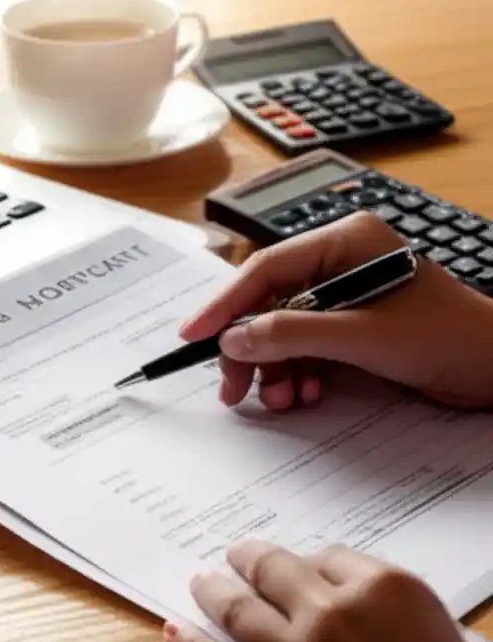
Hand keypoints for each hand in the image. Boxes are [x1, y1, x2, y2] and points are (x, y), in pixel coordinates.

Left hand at [163, 539, 475, 641]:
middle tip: (236, 554)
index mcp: (385, 591)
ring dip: (215, 593)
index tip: (304, 563)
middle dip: (253, 561)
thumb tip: (362, 605)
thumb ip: (395, 614)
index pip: (333, 556)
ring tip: (200, 582)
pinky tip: (176, 631)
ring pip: (239, 609)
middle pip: (277, 570)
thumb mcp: (444, 640)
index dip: (315, 562)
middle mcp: (331, 612)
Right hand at [180, 211, 492, 409]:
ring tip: (278, 399)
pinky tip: (302, 394)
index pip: (265, 269)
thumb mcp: (361, 336)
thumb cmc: (447, 338)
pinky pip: (305, 347)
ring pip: (283, 331)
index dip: (225, 304)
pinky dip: (296, 373)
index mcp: (343, 242)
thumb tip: (233, 340)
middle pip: (269, 304)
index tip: (194, 334)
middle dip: (251, 349)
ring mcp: (347, 295)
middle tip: (231, 387)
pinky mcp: (354, 326)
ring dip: (273, 368)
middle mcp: (340, 262)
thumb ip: (291, 335)